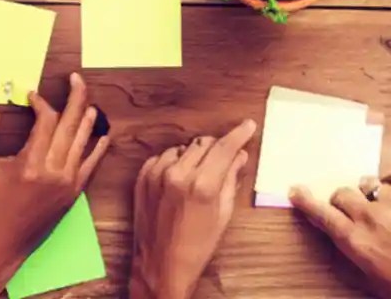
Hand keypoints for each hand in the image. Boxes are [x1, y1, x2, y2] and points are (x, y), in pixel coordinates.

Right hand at [0, 75, 109, 286]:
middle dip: (76, 98)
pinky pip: (90, 167)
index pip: (46, 120)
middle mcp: (54, 172)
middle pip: (71, 125)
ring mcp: (67, 185)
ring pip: (83, 143)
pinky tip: (103, 136)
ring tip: (90, 102)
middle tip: (76, 79)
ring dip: (88, 120)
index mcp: (31, 163)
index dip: (40, 103)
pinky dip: (97, 149)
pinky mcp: (72, 196)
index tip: (31, 95)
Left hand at [128, 120, 256, 298]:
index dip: (239, 134)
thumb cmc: (197, 245)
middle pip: (204, 142)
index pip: (224, 147)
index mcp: (202, 184)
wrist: (161, 265)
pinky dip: (174, 163)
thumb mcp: (223, 214)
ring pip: (183, 147)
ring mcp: (156, 174)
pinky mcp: (142, 177)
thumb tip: (239, 156)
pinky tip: (178, 180)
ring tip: (197, 177)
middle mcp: (178, 174)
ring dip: (194, 156)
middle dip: (216, 148)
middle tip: (222, 161)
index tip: (247, 126)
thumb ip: (231, 179)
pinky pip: (163, 157)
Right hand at [290, 175, 390, 298]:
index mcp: (353, 240)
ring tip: (381, 207)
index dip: (306, 202)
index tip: (296, 191)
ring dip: (368, 193)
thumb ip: (350, 246)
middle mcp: (368, 217)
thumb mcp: (365, 273)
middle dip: (344, 203)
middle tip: (356, 213)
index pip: (322, 214)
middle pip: (341, 194)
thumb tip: (341, 228)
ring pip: (365, 183)